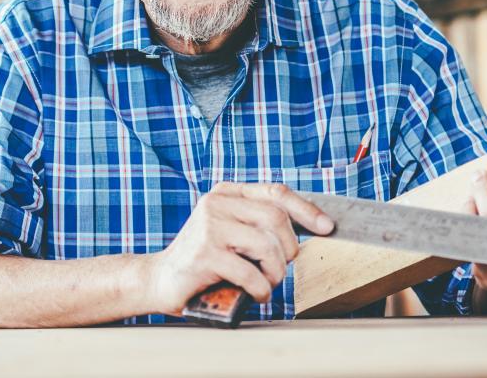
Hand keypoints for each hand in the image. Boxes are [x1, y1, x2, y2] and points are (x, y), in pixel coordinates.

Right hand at [140, 182, 334, 315]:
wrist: (159, 280)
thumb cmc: (204, 259)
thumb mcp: (231, 231)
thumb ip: (258, 223)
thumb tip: (311, 227)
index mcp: (226, 193)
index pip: (276, 192)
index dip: (306, 209)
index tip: (327, 227)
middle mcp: (216, 203)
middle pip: (276, 219)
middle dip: (288, 249)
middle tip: (280, 269)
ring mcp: (209, 227)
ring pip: (267, 245)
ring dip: (275, 273)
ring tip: (267, 284)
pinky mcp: (205, 254)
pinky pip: (250, 272)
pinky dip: (260, 289)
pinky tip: (255, 294)